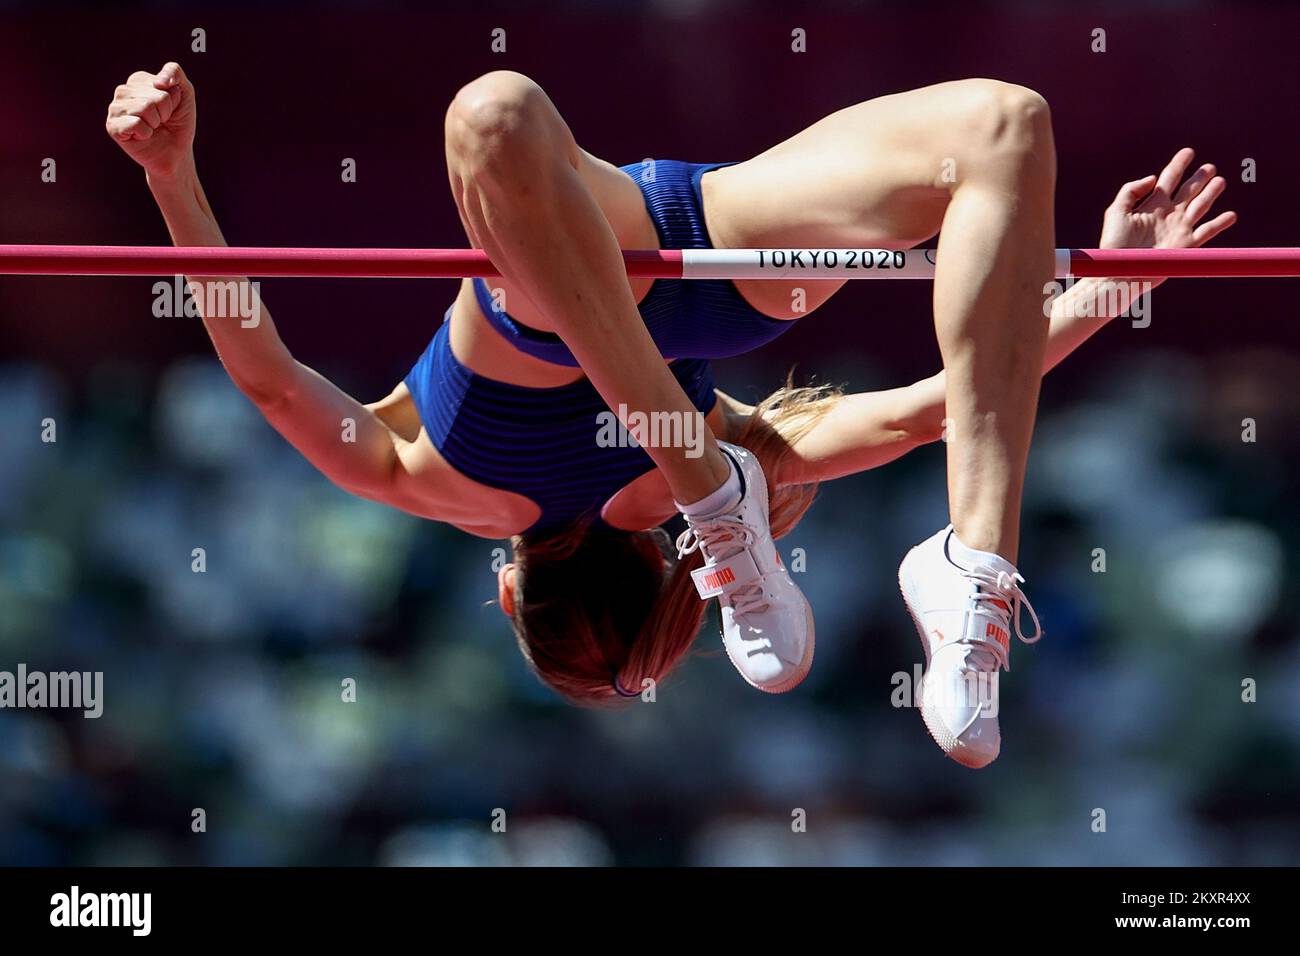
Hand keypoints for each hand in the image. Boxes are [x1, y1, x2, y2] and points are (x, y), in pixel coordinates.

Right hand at [105, 63, 195, 179]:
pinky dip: (146, 133)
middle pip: (156, 97)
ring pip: (145, 108)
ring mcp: (115, 109)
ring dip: (156, 122)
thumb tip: (159, 82)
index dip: (172, 100)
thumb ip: (175, 72)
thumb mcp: (185, 93)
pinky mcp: (112, 127)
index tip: (169, 109)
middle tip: (161, 122)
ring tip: (152, 128)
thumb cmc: (178, 122)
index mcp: (137, 80)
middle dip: (165, 113)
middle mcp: (122, 91)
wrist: (176, 152)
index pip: (160, 83)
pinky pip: (135, 123)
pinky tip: (143, 136)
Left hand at [1100, 147, 1236, 251]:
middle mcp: (1169, 214)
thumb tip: (1154, 178)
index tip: (1188, 152)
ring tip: (1220, 181)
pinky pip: (1207, 231)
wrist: (1120, 273)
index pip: (1170, 179)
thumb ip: (1131, 191)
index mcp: (1152, 204)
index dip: (1179, 164)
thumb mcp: (1116, 212)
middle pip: (1189, 190)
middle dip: (1200, 178)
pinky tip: (1230, 215)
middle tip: (1209, 167)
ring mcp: (1179, 229)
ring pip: (1201, 206)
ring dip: (1211, 194)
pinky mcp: (1186, 245)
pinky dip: (1220, 223)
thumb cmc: (1114, 245)